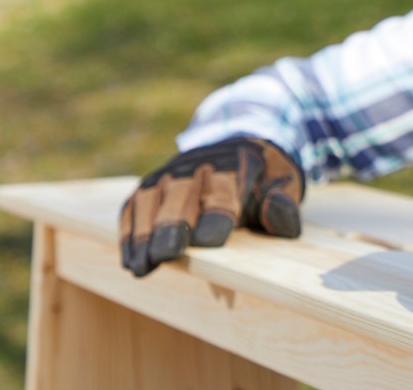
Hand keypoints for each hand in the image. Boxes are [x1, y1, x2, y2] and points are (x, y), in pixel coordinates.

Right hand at [119, 137, 303, 276]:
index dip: (216, 215)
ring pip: (150, 198)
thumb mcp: (284, 184)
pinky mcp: (152, 182)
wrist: (240, 144)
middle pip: (180, 192)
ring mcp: (171, 171)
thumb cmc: (263, 177)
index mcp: (237, 163)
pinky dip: (129, 231)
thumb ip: (283, 204)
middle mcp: (199, 163)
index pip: (224, 188)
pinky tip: (129, 259)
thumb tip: (278, 218)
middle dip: (171, 224)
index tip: (209, 242)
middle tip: (164, 256)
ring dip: (143, 233)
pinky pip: (134, 204)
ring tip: (140, 267)